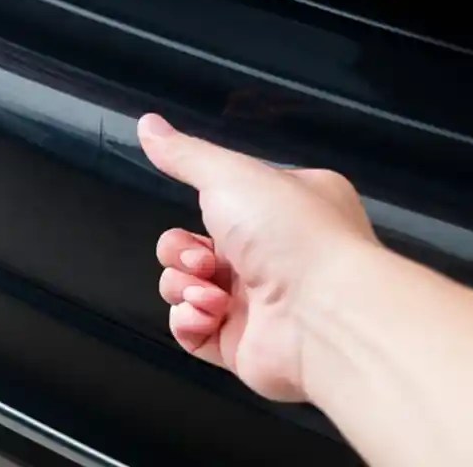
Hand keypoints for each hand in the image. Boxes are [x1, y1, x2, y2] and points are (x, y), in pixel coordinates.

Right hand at [137, 113, 379, 401]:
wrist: (324, 315)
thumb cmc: (291, 235)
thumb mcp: (231, 175)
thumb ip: (184, 154)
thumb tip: (148, 125)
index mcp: (285, 210)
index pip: (226, 204)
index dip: (202, 206)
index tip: (200, 206)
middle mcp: (275, 256)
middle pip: (195, 248)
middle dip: (181, 252)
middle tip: (201, 260)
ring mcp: (258, 305)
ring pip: (187, 289)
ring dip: (184, 287)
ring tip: (210, 294)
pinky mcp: (243, 346)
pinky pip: (194, 332)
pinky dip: (190, 322)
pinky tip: (207, 315)